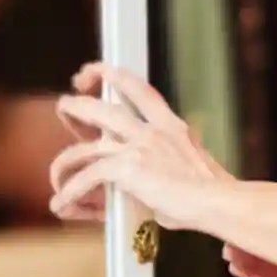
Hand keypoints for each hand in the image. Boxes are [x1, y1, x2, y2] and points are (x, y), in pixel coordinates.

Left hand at [48, 64, 228, 228]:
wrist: (220, 202)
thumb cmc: (213, 196)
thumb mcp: (192, 171)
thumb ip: (168, 173)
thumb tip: (154, 195)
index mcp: (173, 127)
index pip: (140, 90)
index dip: (116, 77)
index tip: (100, 73)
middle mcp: (154, 131)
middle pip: (105, 106)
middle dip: (79, 103)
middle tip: (66, 103)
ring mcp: (139, 147)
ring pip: (88, 143)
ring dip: (65, 158)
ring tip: (56, 172)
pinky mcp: (127, 168)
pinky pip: (88, 176)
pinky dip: (72, 191)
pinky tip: (64, 203)